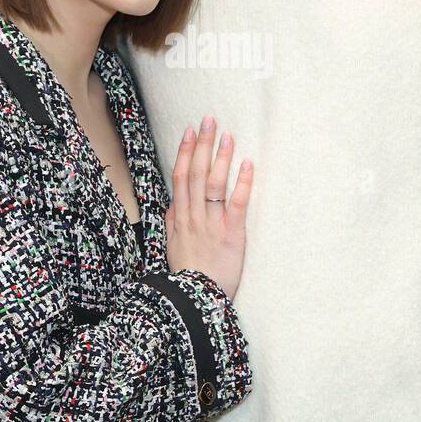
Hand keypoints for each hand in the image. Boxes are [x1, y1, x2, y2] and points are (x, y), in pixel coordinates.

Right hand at [164, 115, 253, 301]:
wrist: (196, 301)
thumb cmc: (187, 275)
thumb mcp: (172, 246)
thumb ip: (172, 222)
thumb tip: (172, 202)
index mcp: (180, 218)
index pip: (181, 177)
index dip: (186, 152)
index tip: (190, 131)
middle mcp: (193, 216)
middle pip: (197, 174)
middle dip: (203, 145)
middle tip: (210, 120)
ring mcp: (212, 224)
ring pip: (214, 184)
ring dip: (221, 157)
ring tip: (228, 135)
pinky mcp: (232, 235)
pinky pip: (236, 204)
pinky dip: (242, 183)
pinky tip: (248, 164)